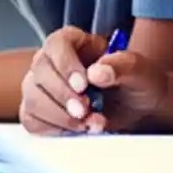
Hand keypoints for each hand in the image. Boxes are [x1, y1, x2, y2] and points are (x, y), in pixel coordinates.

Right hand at [20, 27, 164, 134]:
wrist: (139, 110)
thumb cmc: (137, 83)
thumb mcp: (140, 71)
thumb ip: (123, 65)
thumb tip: (96, 73)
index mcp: (72, 41)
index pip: (56, 45)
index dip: (66, 65)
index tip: (83, 85)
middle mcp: (51, 61)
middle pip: (40, 72)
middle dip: (63, 96)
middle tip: (86, 111)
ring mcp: (42, 86)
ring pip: (33, 98)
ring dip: (59, 116)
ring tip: (89, 124)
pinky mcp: (40, 111)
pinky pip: (32, 120)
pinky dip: (53, 129)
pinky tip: (76, 131)